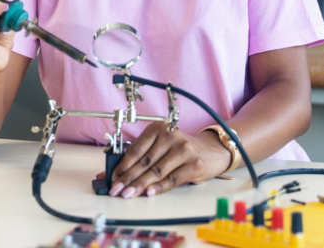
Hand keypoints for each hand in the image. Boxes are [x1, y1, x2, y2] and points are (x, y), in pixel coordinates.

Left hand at [106, 123, 232, 197]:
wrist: (211, 151)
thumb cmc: (181, 149)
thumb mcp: (162, 146)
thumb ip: (142, 156)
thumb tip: (117, 173)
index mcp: (158, 129)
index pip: (136, 150)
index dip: (122, 166)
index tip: (112, 178)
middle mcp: (171, 136)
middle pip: (144, 162)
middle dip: (127, 178)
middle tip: (116, 189)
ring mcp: (184, 150)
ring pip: (156, 171)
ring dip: (139, 185)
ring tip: (127, 194)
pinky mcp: (195, 165)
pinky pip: (172, 179)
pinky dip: (158, 187)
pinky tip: (148, 193)